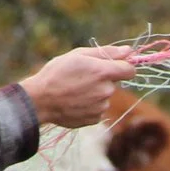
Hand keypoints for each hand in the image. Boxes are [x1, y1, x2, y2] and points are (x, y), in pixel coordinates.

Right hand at [20, 45, 138, 128]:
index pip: (130, 70)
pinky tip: (74, 102)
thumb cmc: (56, 73)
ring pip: (104, 97)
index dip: (123, 66)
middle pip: (113, 83)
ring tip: (74, 90)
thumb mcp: (79, 55)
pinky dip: (89, 105)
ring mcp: (101, 107)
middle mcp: (106, 91)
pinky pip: (97, 109)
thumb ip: (107, 53)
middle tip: (81, 78)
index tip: (114, 66)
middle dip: (102, 79)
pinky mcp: (94, 119)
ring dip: (94, 93)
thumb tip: (129, 51)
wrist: (39, 100)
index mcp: (103, 72)